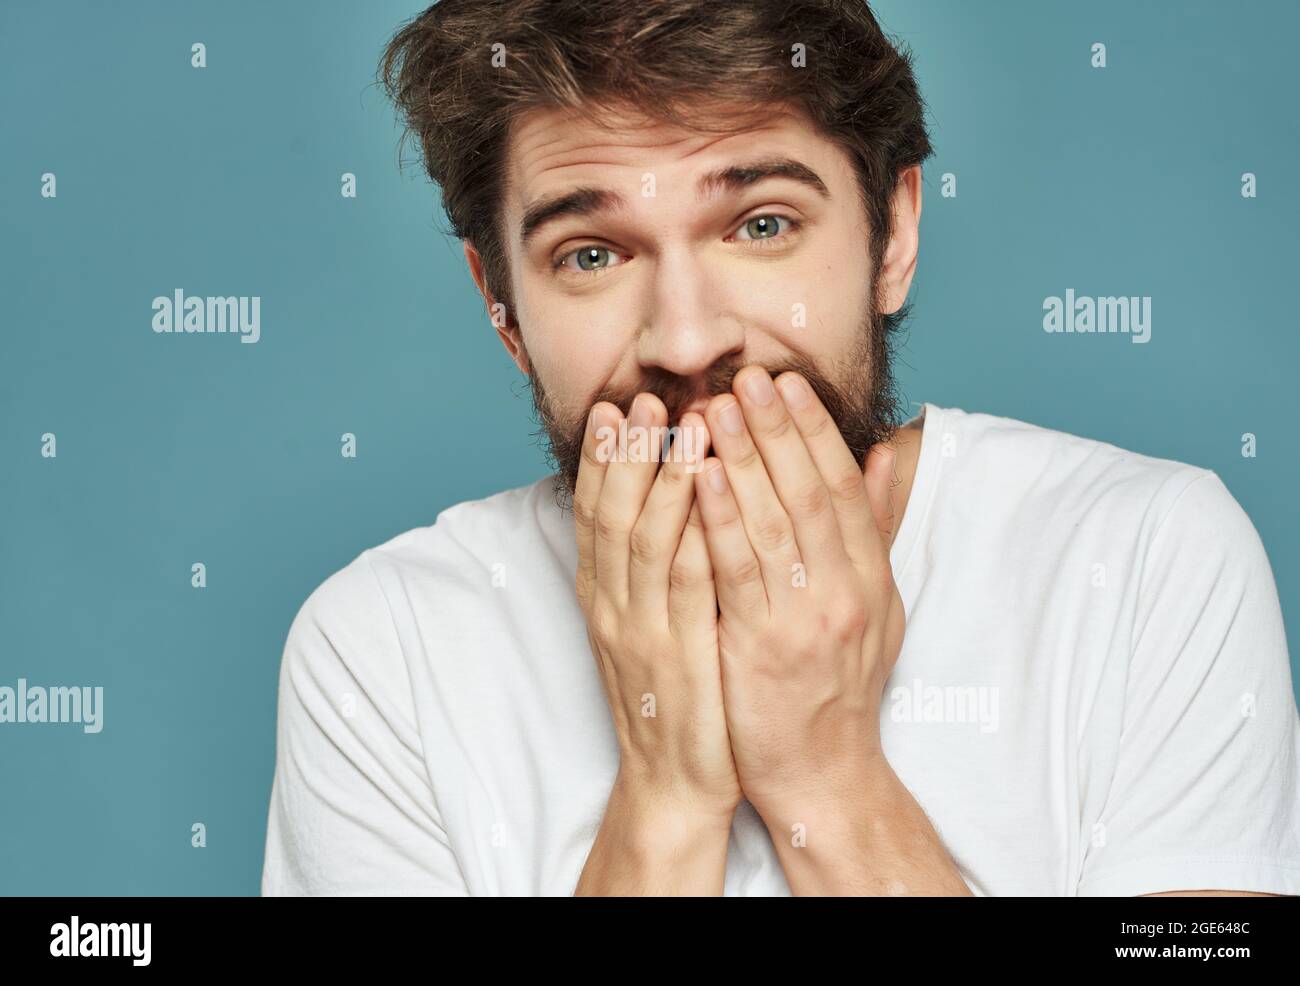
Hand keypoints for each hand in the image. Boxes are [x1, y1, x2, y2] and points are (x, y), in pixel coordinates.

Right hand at [573, 393, 741, 821]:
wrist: (673, 781)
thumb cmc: (674, 695)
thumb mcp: (652, 624)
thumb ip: (657, 565)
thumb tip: (668, 502)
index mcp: (604, 597)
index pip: (595, 515)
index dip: (604, 460)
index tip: (614, 409)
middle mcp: (613, 608)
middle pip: (613, 516)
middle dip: (628, 455)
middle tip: (642, 400)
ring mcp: (642, 632)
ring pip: (646, 541)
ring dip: (664, 479)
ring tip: (683, 426)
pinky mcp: (679, 657)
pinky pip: (687, 586)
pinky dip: (695, 533)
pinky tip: (711, 495)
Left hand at [692, 366, 905, 820]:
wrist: (823, 771)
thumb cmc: (839, 684)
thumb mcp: (876, 605)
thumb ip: (875, 529)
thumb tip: (885, 455)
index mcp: (869, 577)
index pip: (844, 486)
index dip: (815, 430)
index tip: (788, 384)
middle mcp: (845, 590)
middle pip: (810, 491)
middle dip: (777, 428)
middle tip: (748, 375)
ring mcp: (806, 618)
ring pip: (774, 522)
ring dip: (742, 458)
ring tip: (715, 408)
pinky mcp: (762, 645)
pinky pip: (737, 570)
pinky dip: (719, 517)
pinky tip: (697, 476)